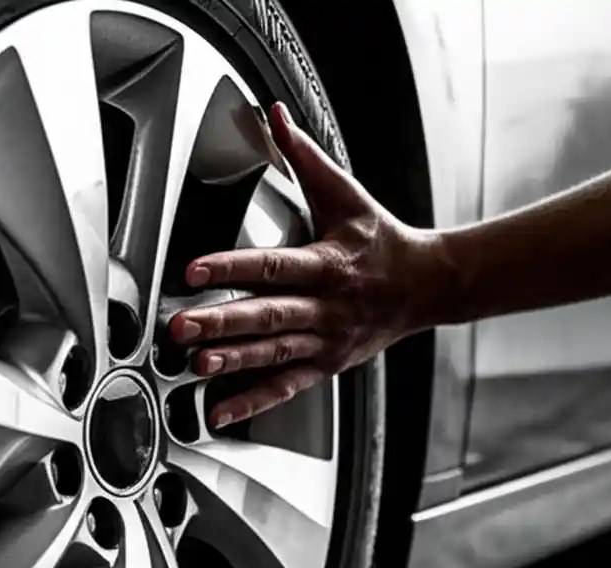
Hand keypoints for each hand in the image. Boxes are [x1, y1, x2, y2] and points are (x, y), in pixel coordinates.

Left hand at [169, 102, 439, 427]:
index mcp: (329, 264)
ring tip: (196, 365)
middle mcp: (327, 308)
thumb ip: (304, 157)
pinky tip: (219, 411)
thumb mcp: (347, 194)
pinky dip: (252, 403)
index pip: (274, 267)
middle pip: (269, 317)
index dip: (233, 267)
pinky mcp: (326, 366)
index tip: (194, 270)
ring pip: (274, 356)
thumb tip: (274, 114)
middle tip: (181, 328)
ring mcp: (327, 341)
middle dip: (222, 323)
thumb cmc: (384, 239)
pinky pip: (286, 388)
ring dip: (233, 362)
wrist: (429, 287)